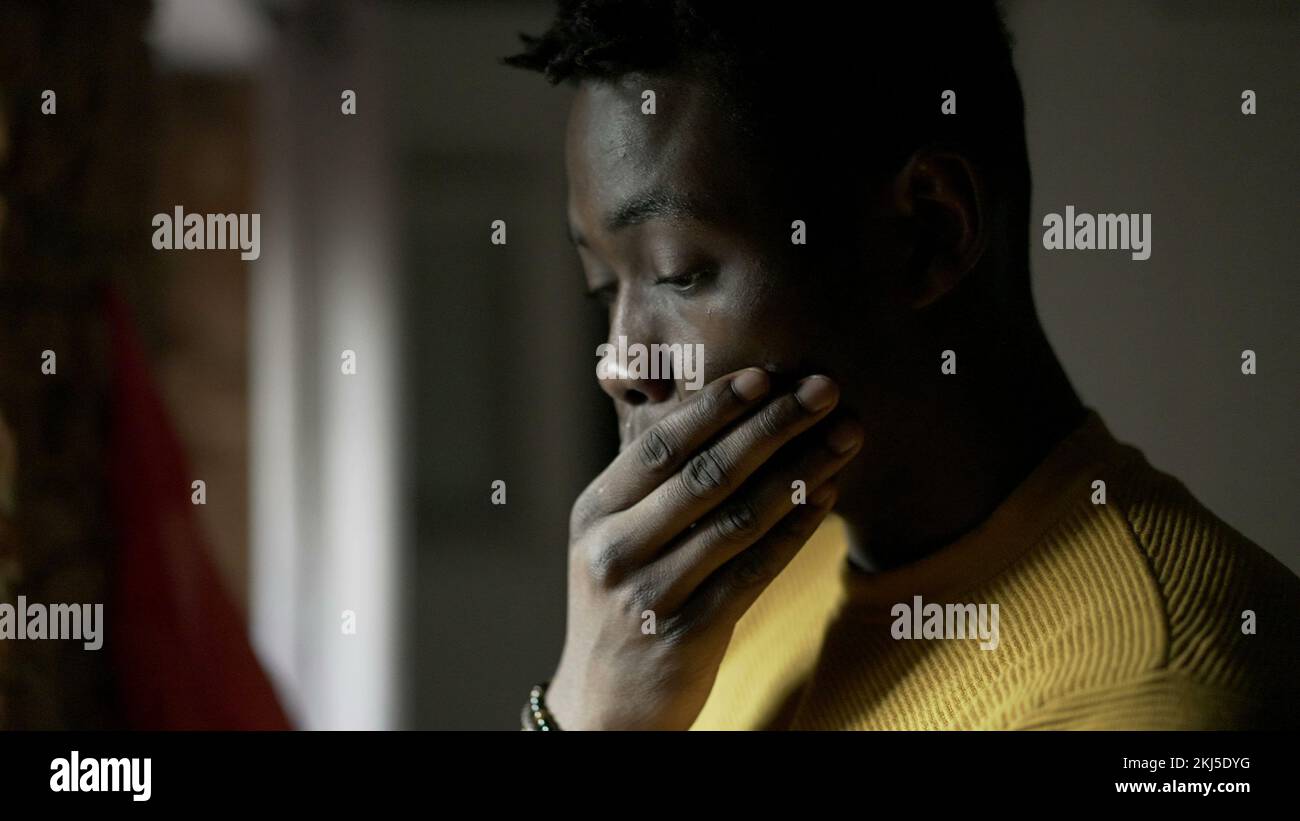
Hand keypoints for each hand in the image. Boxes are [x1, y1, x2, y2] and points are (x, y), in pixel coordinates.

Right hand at [545, 368, 862, 729]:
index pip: (659, 446)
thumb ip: (652, 486)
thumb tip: (723, 412)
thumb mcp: (613, 541)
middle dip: (773, 426)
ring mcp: (651, 594)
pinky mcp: (690, 634)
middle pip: (705, 474)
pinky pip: (755, 570)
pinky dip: (796, 528)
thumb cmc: (621, 606)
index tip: (767, 375)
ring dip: (800, 470)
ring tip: (843, 437)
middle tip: (824, 390)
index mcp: (594, 513)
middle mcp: (614, 550)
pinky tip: (827, 496)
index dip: (715, 407)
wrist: (604, 708)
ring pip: (738, 518)